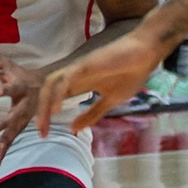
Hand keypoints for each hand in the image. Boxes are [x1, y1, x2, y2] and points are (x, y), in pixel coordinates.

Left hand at [0, 43, 47, 164]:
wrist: (48, 88)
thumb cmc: (22, 75)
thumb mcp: (8, 65)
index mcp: (22, 87)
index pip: (13, 87)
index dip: (6, 89)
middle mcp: (26, 104)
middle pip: (16, 114)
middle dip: (6, 122)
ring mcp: (25, 117)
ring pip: (16, 130)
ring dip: (7, 139)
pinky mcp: (21, 126)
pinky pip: (13, 140)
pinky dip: (5, 151)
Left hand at [32, 30, 165, 136]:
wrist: (146, 53)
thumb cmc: (131, 73)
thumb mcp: (110, 101)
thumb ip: (92, 114)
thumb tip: (74, 129)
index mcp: (80, 85)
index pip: (56, 99)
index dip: (46, 115)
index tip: (45, 133)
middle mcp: (74, 76)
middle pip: (48, 92)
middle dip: (40, 112)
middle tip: (41, 132)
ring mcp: (78, 69)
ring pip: (51, 84)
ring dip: (44, 104)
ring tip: (43, 124)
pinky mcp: (84, 64)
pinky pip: (65, 78)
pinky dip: (57, 93)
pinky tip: (56, 109)